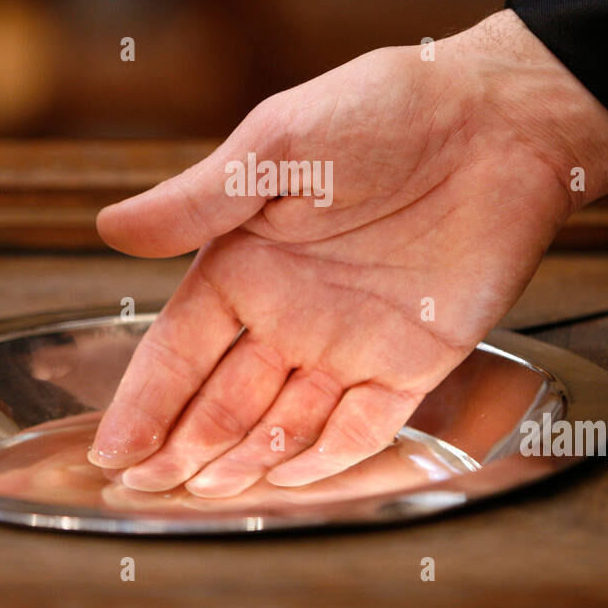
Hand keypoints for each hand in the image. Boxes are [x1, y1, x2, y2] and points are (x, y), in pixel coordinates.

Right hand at [87, 9, 607, 495]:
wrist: (496, 120)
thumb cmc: (382, 111)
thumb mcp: (278, 146)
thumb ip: (199, 200)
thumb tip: (110, 229)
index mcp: (246, 264)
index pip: (180, 350)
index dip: (144, 402)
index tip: (112, 450)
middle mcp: (291, 312)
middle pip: (223, 399)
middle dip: (184, 446)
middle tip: (147, 490)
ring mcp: (351, 341)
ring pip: (285, 422)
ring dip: (245, 460)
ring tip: (205, 496)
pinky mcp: (414, 359)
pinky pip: (366, 425)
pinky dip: (329, 456)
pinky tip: (291, 480)